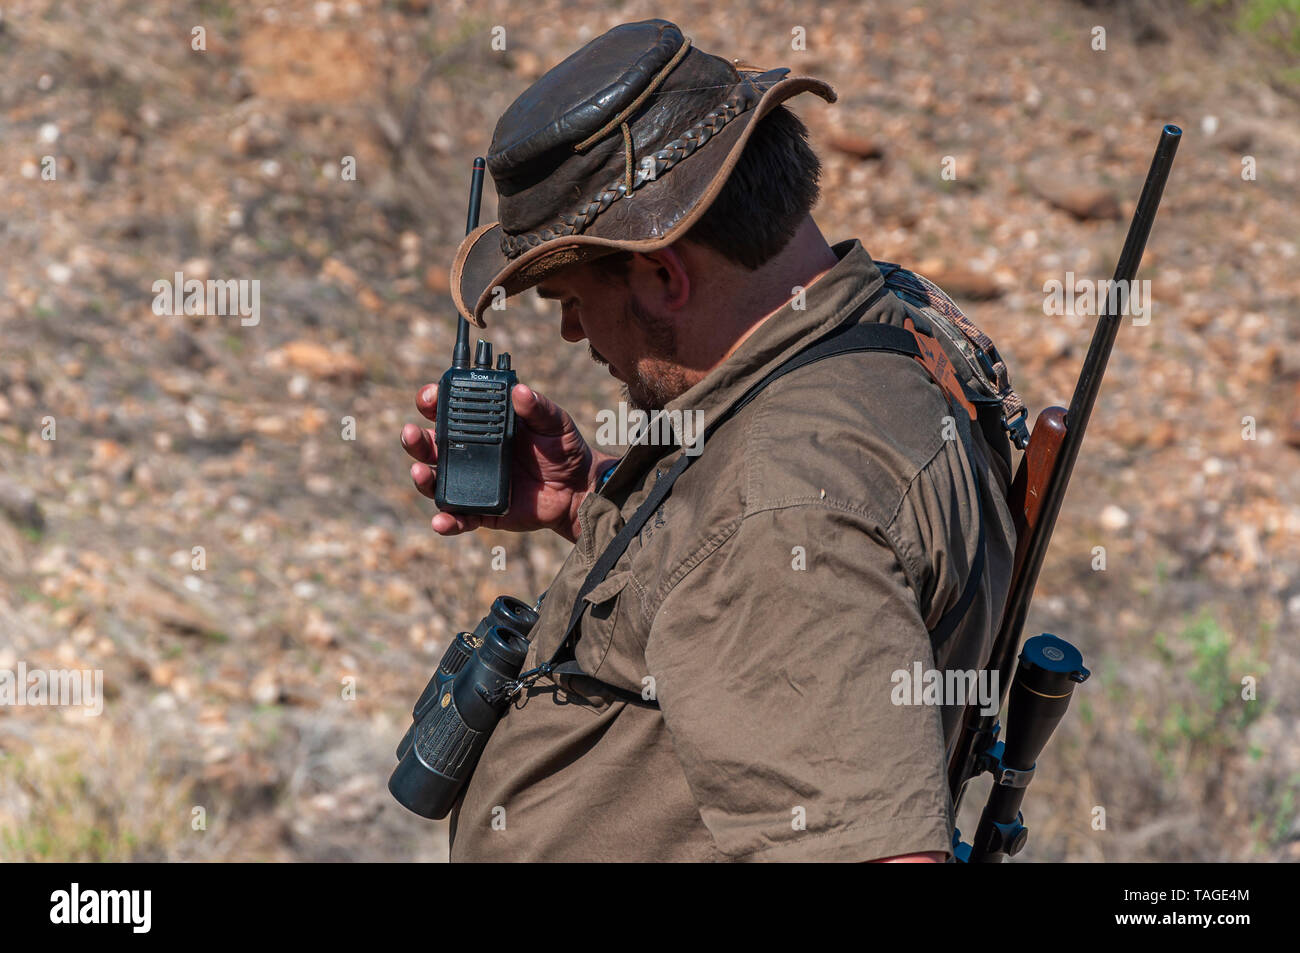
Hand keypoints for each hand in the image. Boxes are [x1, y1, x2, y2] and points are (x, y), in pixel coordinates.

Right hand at [401, 382, 616, 542]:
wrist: (578, 490)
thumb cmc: (564, 450)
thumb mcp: (555, 423)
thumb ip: (538, 408)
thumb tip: (520, 391)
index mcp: (482, 426)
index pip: (448, 409)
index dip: (433, 401)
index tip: (430, 396)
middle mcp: (470, 452)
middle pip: (431, 444)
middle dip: (415, 439)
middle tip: (412, 433)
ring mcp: (472, 482)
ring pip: (436, 480)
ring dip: (421, 477)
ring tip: (420, 473)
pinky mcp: (480, 511)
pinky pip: (457, 517)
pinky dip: (446, 521)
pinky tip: (441, 521)